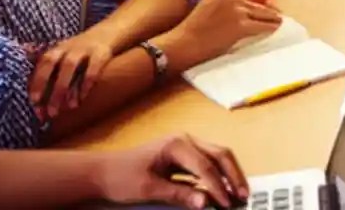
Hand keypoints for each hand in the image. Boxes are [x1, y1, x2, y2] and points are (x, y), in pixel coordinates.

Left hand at [28, 29, 114, 119]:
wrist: (107, 33)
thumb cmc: (79, 53)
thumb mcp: (62, 57)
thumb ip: (48, 75)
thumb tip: (34, 102)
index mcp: (55, 50)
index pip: (42, 65)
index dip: (37, 83)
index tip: (34, 101)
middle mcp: (67, 48)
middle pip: (52, 64)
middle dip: (48, 86)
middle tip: (51, 111)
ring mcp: (84, 49)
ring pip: (69, 66)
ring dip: (66, 87)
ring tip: (69, 107)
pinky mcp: (101, 53)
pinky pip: (92, 68)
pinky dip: (87, 83)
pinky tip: (83, 97)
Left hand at [93, 134, 248, 209]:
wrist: (101, 172)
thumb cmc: (121, 178)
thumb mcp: (149, 189)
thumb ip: (180, 195)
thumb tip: (206, 203)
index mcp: (177, 144)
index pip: (206, 167)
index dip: (219, 187)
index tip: (227, 205)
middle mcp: (185, 140)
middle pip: (220, 155)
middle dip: (234, 176)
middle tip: (243, 197)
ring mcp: (186, 145)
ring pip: (218, 156)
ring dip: (229, 175)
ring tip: (239, 194)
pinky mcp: (184, 154)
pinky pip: (208, 162)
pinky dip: (219, 175)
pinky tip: (223, 190)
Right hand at [173, 0, 282, 63]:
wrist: (184, 43)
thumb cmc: (191, 30)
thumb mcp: (206, 7)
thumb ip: (222, 5)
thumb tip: (240, 10)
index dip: (254, 5)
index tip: (264, 7)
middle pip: (256, 5)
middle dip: (268, 10)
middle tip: (277, 14)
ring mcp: (238, 11)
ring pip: (262, 14)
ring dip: (273, 19)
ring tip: (280, 21)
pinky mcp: (241, 26)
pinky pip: (262, 26)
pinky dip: (271, 28)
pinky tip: (276, 30)